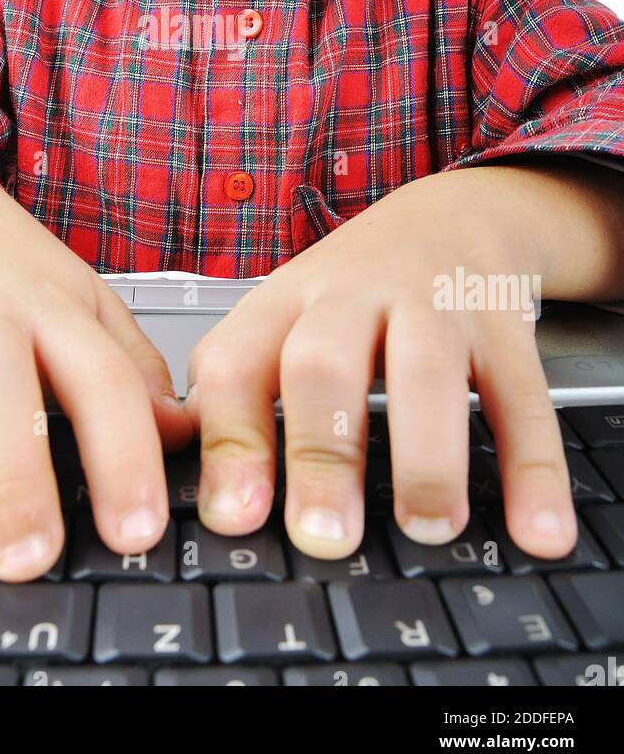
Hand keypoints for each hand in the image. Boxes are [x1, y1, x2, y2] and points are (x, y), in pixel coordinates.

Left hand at [184, 171, 577, 560]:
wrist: (453, 216)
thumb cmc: (355, 294)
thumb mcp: (286, 320)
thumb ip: (247, 397)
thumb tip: (217, 504)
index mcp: (286, 302)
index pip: (235, 362)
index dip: (229, 439)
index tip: (235, 517)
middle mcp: (353, 297)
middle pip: (323, 361)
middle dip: (321, 453)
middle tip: (323, 537)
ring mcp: (434, 305)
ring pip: (427, 372)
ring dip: (426, 457)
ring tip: (426, 528)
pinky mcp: (505, 325)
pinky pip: (523, 397)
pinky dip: (534, 469)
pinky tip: (536, 526)